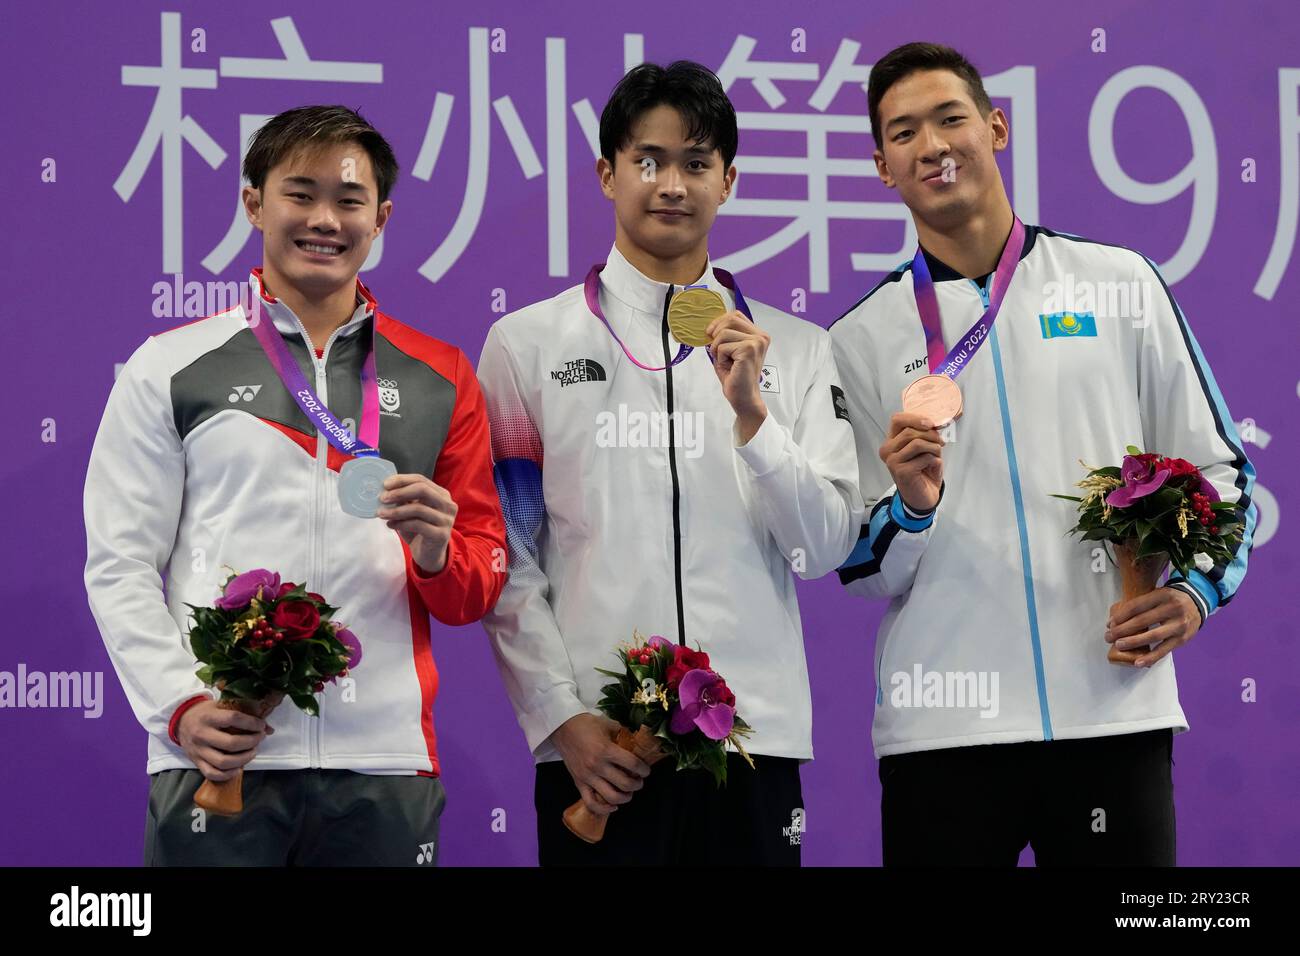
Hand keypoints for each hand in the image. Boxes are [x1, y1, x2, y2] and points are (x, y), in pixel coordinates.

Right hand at [177, 700, 273, 782]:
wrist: (181, 721)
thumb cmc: (206, 712)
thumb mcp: (222, 706)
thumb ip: (244, 714)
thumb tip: (269, 729)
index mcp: (208, 716)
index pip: (234, 718)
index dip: (251, 723)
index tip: (261, 725)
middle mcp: (201, 734)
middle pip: (231, 743)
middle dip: (251, 742)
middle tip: (259, 738)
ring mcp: (198, 750)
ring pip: (223, 762)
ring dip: (243, 759)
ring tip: (252, 752)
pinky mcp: (196, 762)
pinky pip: (212, 774)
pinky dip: (228, 774)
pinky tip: (239, 768)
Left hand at [377, 474, 457, 573]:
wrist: (429, 554)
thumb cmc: (419, 529)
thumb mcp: (411, 511)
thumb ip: (405, 499)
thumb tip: (386, 489)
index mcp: (441, 494)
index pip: (421, 480)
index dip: (402, 480)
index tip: (385, 484)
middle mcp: (448, 505)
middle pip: (423, 490)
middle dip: (400, 492)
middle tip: (383, 498)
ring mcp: (446, 520)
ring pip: (418, 509)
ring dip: (396, 510)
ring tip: (382, 514)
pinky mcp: (441, 535)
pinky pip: (418, 525)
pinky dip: (401, 524)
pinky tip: (390, 525)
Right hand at [547, 713, 650, 816]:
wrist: (562, 728)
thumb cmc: (586, 724)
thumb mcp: (609, 724)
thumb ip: (624, 734)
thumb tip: (639, 742)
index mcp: (606, 750)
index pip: (632, 764)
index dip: (644, 769)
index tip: (646, 770)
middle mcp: (597, 765)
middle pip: (625, 783)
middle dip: (637, 784)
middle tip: (639, 780)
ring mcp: (587, 776)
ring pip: (611, 797)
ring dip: (625, 797)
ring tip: (629, 792)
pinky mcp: (578, 783)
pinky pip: (591, 803)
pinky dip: (604, 809)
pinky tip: (613, 806)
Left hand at [706, 311, 770, 442]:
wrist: (743, 397)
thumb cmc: (735, 376)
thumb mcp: (728, 350)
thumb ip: (724, 335)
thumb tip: (710, 325)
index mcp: (759, 334)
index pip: (735, 315)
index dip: (719, 322)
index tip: (711, 333)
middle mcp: (761, 336)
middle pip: (730, 319)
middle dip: (716, 334)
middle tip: (715, 350)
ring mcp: (756, 342)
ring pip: (723, 333)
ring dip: (718, 349)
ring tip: (726, 362)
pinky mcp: (749, 350)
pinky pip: (722, 346)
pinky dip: (720, 358)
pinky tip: (729, 367)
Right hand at [879, 412, 944, 512]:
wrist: (923, 497)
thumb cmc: (923, 471)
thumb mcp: (923, 449)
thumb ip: (923, 435)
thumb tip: (932, 424)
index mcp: (891, 442)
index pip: (897, 420)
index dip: (915, 418)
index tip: (930, 423)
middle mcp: (887, 450)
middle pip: (910, 431)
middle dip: (931, 435)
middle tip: (940, 443)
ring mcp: (893, 461)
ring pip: (918, 443)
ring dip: (934, 447)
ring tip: (936, 455)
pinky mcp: (902, 471)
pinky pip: (924, 457)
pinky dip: (935, 460)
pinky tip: (933, 466)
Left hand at [1105, 588, 1202, 667]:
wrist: (1198, 602)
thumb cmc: (1170, 600)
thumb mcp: (1158, 594)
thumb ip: (1142, 604)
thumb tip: (1116, 620)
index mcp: (1162, 595)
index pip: (1136, 606)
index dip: (1120, 616)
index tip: (1109, 624)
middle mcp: (1172, 609)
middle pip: (1142, 621)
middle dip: (1122, 630)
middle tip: (1109, 636)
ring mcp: (1179, 625)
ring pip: (1152, 636)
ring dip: (1133, 642)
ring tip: (1118, 645)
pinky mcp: (1183, 639)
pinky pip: (1164, 650)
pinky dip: (1150, 657)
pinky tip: (1138, 662)